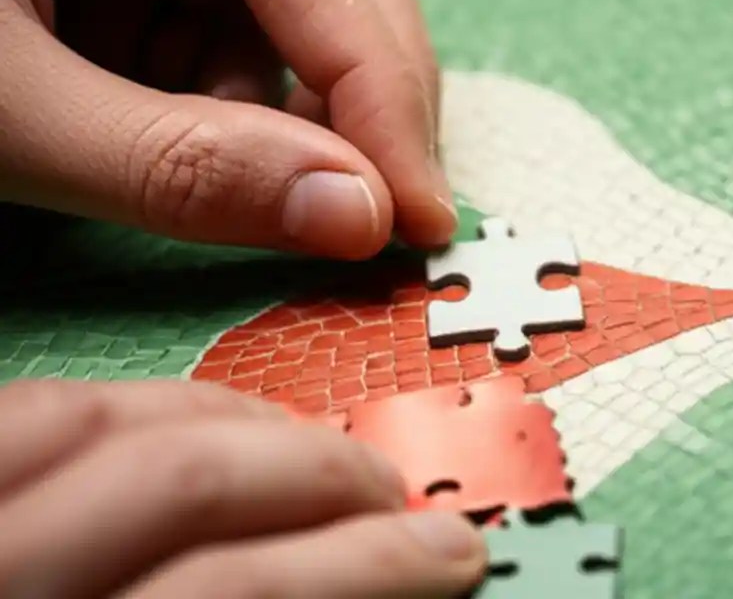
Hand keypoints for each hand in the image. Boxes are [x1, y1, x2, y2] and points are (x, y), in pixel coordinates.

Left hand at [0, 0, 454, 259]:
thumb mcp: (3, 111)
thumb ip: (175, 163)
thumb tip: (355, 216)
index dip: (373, 76)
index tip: (415, 208)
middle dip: (354, 88)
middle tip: (381, 210)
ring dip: (278, 95)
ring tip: (218, 166)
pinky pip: (234, 9)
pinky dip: (226, 90)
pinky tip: (175, 128)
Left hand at [0, 380, 485, 597]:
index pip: (227, 595)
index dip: (362, 568)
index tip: (443, 555)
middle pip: (178, 485)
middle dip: (321, 477)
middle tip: (395, 496)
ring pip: (99, 419)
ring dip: (237, 422)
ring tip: (314, 446)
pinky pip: (29, 411)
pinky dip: (135, 402)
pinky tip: (194, 421)